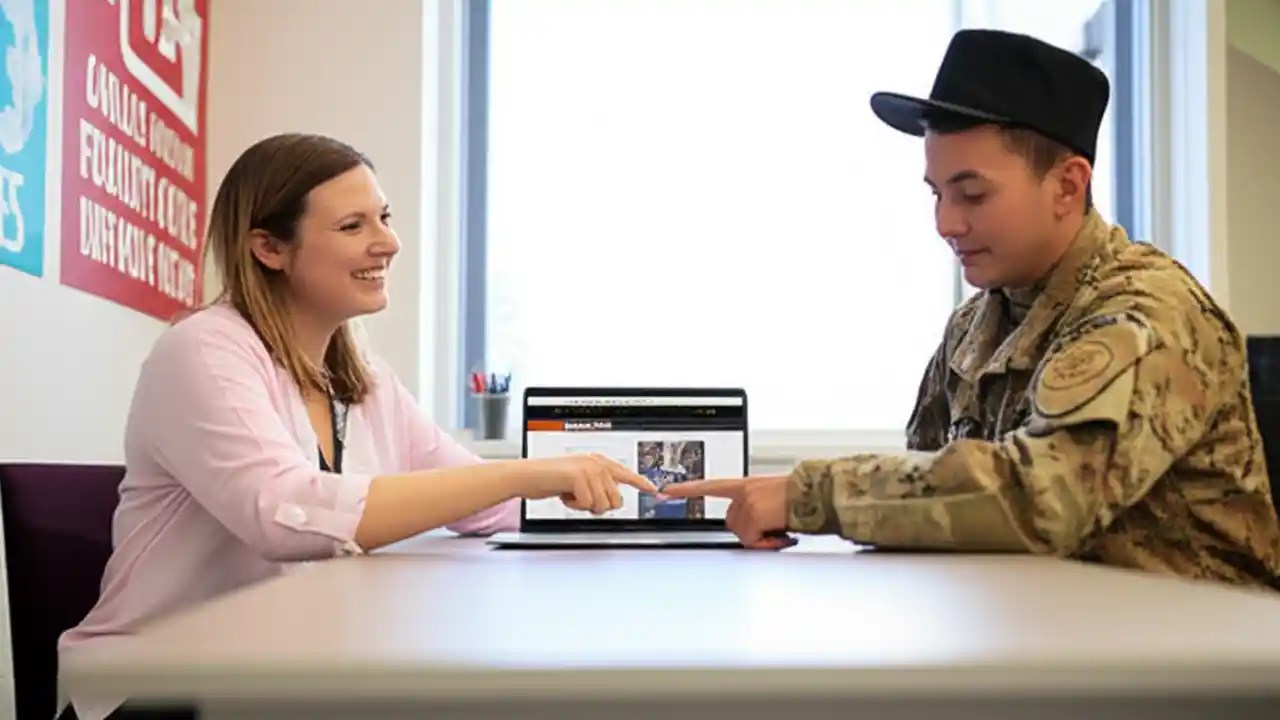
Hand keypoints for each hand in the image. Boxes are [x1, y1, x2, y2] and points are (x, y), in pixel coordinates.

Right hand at [520, 454, 658, 514]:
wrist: (527, 475)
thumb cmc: (549, 479)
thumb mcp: (577, 479)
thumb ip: (596, 484)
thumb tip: (613, 501)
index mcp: (597, 461)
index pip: (625, 474)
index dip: (640, 483)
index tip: (652, 490)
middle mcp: (596, 462)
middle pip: (614, 499)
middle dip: (597, 505)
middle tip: (579, 498)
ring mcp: (589, 468)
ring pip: (602, 504)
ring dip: (584, 506)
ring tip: (570, 494)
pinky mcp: (579, 477)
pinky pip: (587, 505)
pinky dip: (574, 505)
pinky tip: (564, 494)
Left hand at [660, 476, 795, 548]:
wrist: (817, 495)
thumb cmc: (802, 498)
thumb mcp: (772, 497)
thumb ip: (755, 507)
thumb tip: (754, 530)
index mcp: (747, 484)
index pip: (710, 485)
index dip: (686, 489)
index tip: (666, 491)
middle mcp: (744, 492)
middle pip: (731, 523)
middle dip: (749, 531)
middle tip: (772, 529)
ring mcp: (747, 503)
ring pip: (743, 535)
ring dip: (762, 539)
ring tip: (782, 529)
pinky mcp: (754, 516)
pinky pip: (753, 541)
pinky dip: (767, 544)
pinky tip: (782, 534)